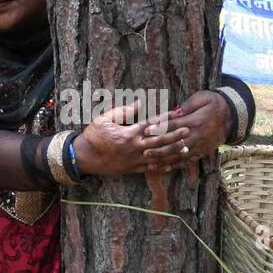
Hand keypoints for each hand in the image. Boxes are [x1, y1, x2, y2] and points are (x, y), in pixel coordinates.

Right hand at [71, 101, 188, 176]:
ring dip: (173, 152)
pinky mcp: (132, 169)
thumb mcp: (105, 118)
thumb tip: (139, 102)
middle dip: (176, 135)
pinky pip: (150, 169)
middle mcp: (135, 148)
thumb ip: (124, 111)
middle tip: (188, 130)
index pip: (152, 124)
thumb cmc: (93, 136)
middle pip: (160, 141)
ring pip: (159, 157)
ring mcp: (134, 160)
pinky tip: (172, 165)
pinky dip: (162, 167)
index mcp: (129, 133)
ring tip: (187, 148)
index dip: (166, 118)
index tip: (177, 113)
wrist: (83, 157)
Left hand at [142, 91, 230, 172]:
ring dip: (164, 160)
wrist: (233, 115)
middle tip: (144, 151)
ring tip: (150, 163)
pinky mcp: (202, 152)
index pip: (174, 125)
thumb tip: (174, 111)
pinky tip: (164, 169)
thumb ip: (188, 105)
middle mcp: (197, 135)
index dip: (159, 127)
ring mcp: (200, 146)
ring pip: (179, 155)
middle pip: (174, 144)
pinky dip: (176, 166)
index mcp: (195, 120)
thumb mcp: (202, 98)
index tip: (146, 130)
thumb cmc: (214, 103)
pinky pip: (188, 161)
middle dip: (158, 148)